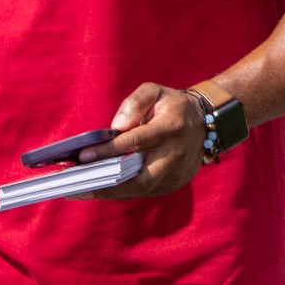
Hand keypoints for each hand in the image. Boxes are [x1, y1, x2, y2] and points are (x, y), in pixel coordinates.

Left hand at [73, 83, 206, 198]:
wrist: (207, 123)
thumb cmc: (172, 106)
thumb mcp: (156, 92)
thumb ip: (134, 103)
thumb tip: (116, 126)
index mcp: (171, 127)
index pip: (136, 142)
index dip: (109, 150)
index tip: (83, 156)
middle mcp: (176, 154)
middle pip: (140, 179)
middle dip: (107, 185)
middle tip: (76, 185)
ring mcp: (177, 173)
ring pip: (140, 190)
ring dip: (109, 191)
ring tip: (80, 189)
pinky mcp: (174, 184)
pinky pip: (143, 191)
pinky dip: (121, 191)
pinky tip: (100, 187)